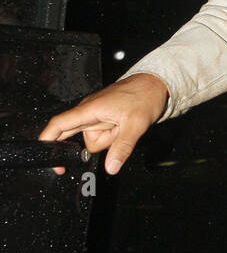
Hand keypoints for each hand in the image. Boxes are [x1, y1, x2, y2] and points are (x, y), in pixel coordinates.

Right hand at [37, 73, 168, 174]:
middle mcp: (87, 112)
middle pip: (80, 140)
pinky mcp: (101, 118)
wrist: (153, 84)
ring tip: (124, 124)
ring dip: (110, 138)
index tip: (46, 157)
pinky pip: (101, 135)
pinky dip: (111, 135)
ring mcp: (94, 115)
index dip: (48, 141)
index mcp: (89, 110)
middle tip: (119, 130)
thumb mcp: (135, 125)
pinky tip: (121, 126)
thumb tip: (111, 168)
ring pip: (94, 140)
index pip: (59, 124)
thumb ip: (122, 148)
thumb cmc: (143, 97)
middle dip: (100, 142)